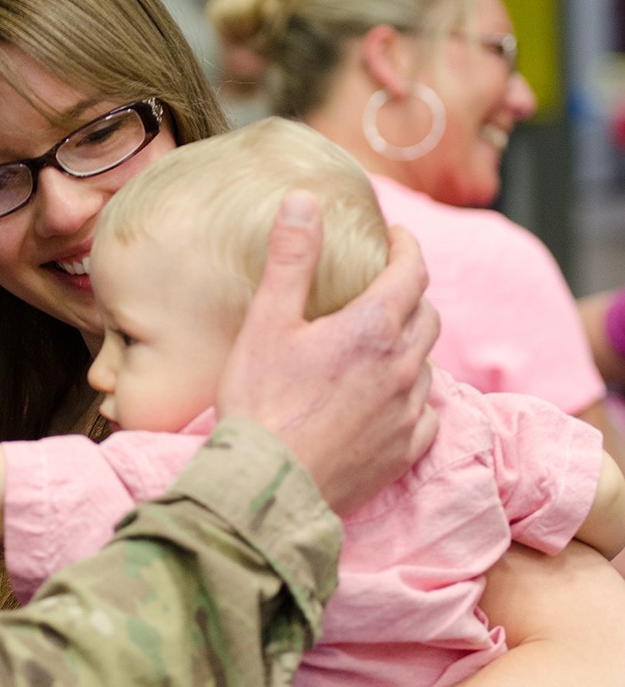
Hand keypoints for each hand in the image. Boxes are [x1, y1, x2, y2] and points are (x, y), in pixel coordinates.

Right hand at [215, 190, 438, 515]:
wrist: (267, 487)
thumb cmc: (260, 402)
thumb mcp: (267, 321)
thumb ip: (291, 258)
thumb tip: (304, 200)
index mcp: (373, 329)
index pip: (413, 271)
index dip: (408, 247)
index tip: (395, 236)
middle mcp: (403, 368)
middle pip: (427, 314)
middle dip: (410, 292)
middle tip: (385, 285)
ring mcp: (407, 413)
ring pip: (427, 363)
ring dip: (410, 345)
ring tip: (380, 343)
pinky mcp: (403, 452)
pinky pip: (426, 414)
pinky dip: (412, 396)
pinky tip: (388, 399)